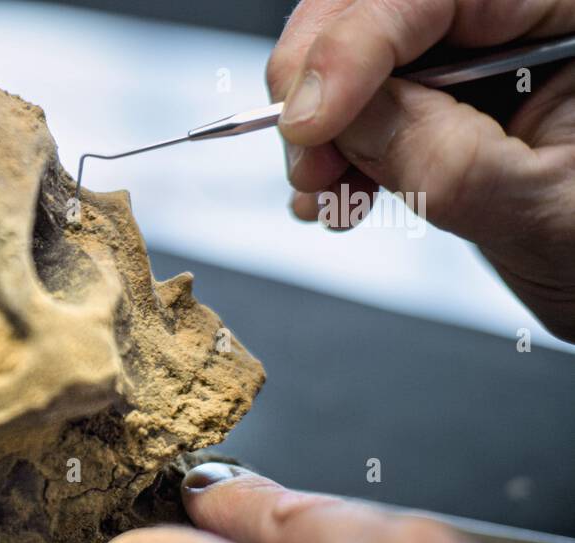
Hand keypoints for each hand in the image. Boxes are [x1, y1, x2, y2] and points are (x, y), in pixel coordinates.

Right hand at [267, 0, 574, 341]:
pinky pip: (355, 93)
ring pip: (350, 49)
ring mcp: (470, 48)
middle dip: (319, 83)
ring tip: (326, 192)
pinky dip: (327, 145)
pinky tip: (336, 192)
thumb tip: (344, 122)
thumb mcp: (539, 209)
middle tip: (307, 161)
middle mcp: (514, 16)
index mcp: (563, 12)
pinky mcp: (434, 87)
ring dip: (318, 124)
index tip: (310, 121)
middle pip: (372, 8)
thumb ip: (446, 160)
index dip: (353, 47)